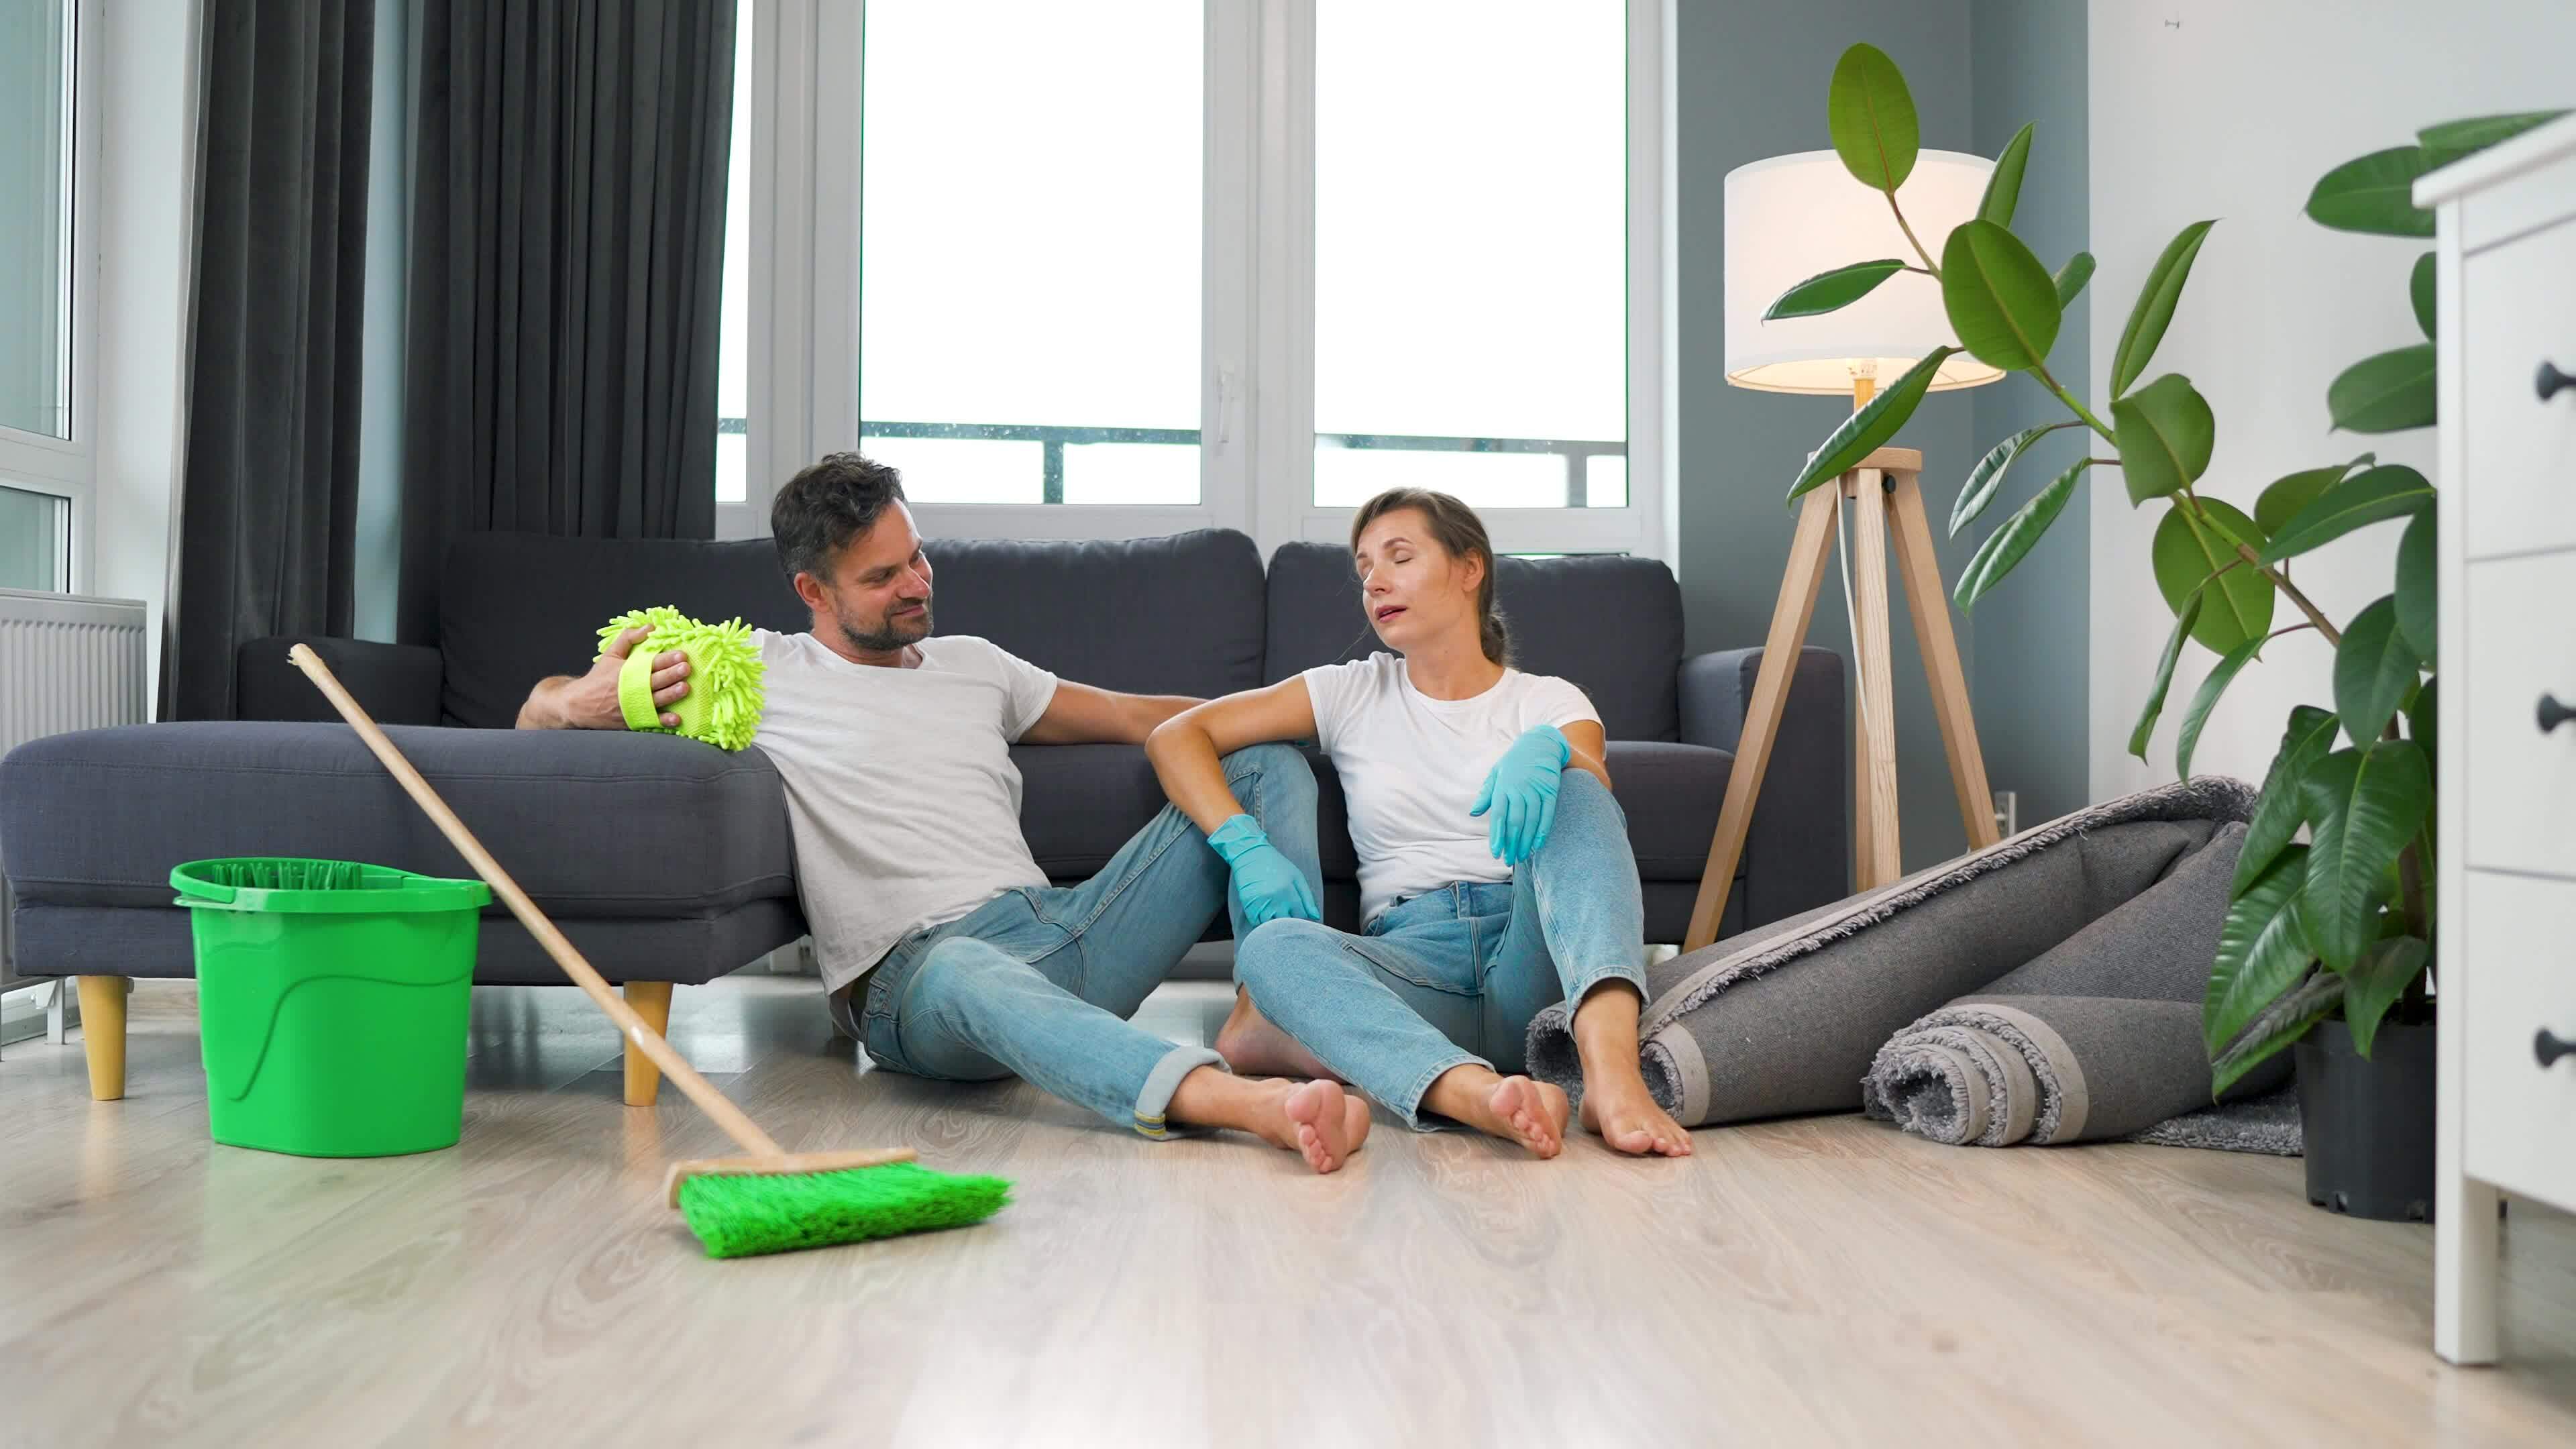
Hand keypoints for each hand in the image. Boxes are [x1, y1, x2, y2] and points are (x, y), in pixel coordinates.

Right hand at [553, 626, 689, 729]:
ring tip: (685, 688)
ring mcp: (631, 706)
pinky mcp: (632, 721)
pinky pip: (650, 721)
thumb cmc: (597, 678)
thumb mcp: (610, 654)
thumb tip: (650, 627)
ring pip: (655, 700)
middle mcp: (629, 689)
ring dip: (671, 695)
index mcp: (625, 671)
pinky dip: (662, 721)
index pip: (649, 663)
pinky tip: (675, 719)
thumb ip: (629, 638)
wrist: (578, 705)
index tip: (681, 655)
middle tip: (686, 669)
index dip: (666, 659)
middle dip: (671, 674)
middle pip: (654, 681)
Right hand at [1206, 815, 1321, 926]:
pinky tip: (1263, 911)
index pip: (1300, 916)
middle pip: (1285, 924)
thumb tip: (1316, 916)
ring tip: (1274, 913)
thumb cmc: (1276, 865)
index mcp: (1289, 891)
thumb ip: (1307, 898)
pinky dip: (1260, 920)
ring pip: (1270, 925)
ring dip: (1273, 923)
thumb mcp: (1296, 877)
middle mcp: (1275, 898)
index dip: (1300, 919)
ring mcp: (1260, 902)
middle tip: (1286, 917)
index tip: (1297, 916)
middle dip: (1288, 924)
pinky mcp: (1247, 903)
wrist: (1250, 854)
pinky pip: (1255, 921)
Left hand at [1470, 725, 1568, 865]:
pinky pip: (1548, 814)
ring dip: (1526, 841)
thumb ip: (1486, 794)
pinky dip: (1543, 830)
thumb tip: (1473, 813)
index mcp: (1503, 787)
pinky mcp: (1551, 790)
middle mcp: (1520, 789)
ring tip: (1522, 856)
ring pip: (1531, 820)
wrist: (1539, 743)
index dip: (1497, 836)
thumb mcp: (1495, 773)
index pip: (1498, 815)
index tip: (1495, 852)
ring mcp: (1536, 790)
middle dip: (1511, 843)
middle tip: (1508, 860)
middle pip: (1515, 822)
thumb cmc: (1514, 761)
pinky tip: (1538, 844)